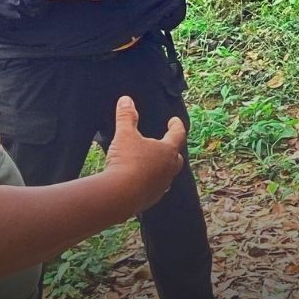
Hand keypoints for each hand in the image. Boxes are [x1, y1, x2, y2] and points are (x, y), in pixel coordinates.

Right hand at [102, 96, 186, 211]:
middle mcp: (169, 168)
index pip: (177, 134)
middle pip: (176, 157)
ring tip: (154, 163)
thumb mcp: (124, 135)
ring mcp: (162, 185)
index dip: (176, 126)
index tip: (174, 120)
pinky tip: (143, 182)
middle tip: (168, 144)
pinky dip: (151, 182)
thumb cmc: (127, 161)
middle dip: (173, 149)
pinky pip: (155, 188)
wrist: (121, 194)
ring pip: (167, 174)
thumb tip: (126, 100)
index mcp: (168, 151)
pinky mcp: (152, 198)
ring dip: (162, 168)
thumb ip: (126, 117)